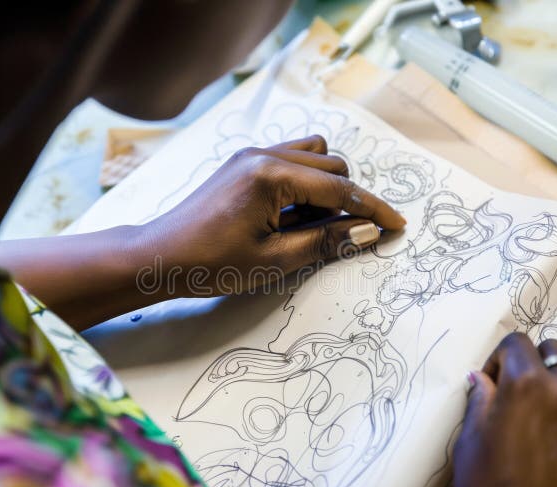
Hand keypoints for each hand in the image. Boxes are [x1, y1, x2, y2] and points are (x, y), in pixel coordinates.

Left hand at [0, 135, 405, 327]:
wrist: (159, 256)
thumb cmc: (211, 264)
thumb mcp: (274, 261)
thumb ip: (324, 242)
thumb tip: (365, 232)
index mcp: (272, 176)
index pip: (340, 190)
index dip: (372, 210)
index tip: (397, 225)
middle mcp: (264, 154)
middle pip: (332, 166)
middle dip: (351, 199)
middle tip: (352, 235)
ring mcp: (252, 153)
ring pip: (314, 154)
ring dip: (329, 183)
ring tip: (320, 222)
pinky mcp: (243, 161)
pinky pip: (291, 157)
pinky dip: (306, 178)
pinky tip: (296, 209)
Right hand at [454, 333, 556, 486]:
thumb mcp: (470, 446)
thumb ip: (478, 402)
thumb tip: (480, 379)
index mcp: (525, 387)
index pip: (516, 343)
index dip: (499, 358)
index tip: (493, 380)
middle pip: (553, 350)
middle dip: (531, 362)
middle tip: (518, 389)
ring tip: (553, 393)